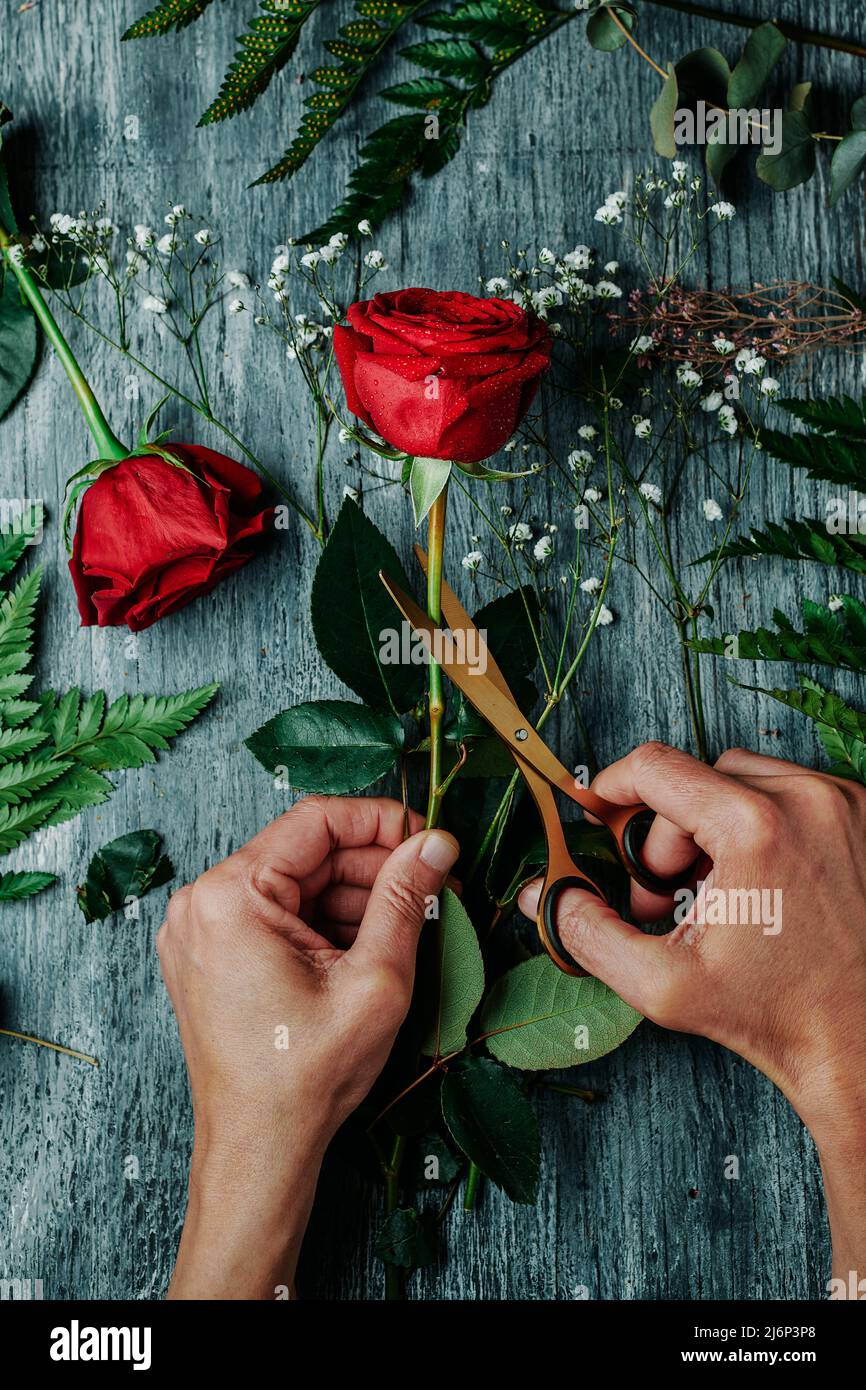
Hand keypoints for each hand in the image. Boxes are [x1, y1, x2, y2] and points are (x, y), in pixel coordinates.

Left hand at [159, 795, 458, 1297]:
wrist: (258, 1150)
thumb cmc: (306, 1077)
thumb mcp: (374, 979)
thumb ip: (405, 898)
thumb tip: (434, 841)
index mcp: (230, 896)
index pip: (316, 819)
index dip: (381, 821)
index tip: (428, 840)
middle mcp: (202, 903)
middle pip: (306, 852)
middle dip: (373, 867)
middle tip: (431, 889)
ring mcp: (201, 931)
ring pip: (296, 884)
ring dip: (353, 897)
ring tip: (408, 926)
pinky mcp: (211, 956)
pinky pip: (276, 915)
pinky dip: (324, 923)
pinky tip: (367, 948)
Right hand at [519, 743, 865, 1284]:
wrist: (861, 1042)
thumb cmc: (773, 1017)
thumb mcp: (661, 984)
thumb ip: (586, 932)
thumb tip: (543, 895)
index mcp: (754, 826)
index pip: (656, 766)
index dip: (613, 788)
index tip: (597, 815)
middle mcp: (806, 799)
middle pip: (699, 777)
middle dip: (669, 833)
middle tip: (666, 894)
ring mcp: (844, 804)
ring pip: (745, 781)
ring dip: (716, 825)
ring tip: (718, 893)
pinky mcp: (865, 813)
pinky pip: (790, 793)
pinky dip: (764, 825)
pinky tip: (762, 884)